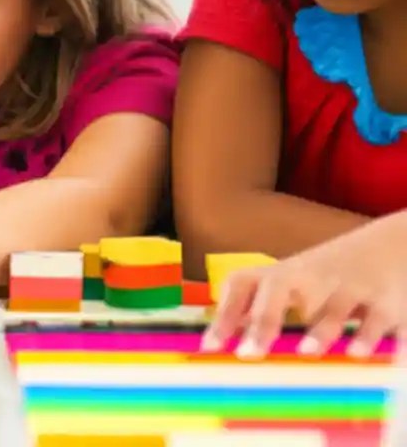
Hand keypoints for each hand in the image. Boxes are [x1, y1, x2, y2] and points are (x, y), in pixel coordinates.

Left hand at [203, 221, 406, 359]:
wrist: (395, 242)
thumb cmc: (331, 272)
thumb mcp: (294, 281)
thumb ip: (260, 306)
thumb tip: (219, 335)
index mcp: (283, 274)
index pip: (243, 285)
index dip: (224, 314)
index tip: (210, 346)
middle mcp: (312, 277)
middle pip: (281, 291)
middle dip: (264, 320)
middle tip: (250, 354)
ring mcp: (352, 287)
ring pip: (336, 307)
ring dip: (322, 329)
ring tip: (308, 351)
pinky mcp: (390, 301)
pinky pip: (381, 321)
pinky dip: (373, 337)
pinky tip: (361, 354)